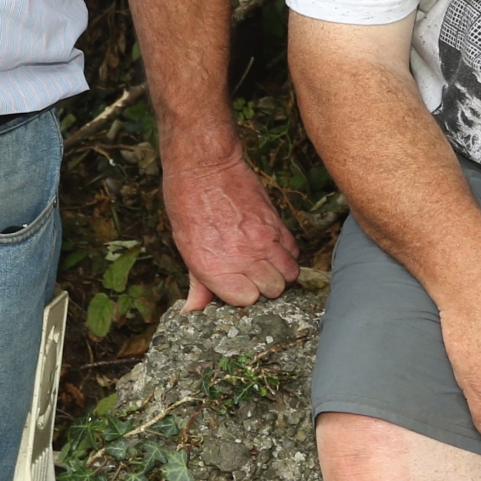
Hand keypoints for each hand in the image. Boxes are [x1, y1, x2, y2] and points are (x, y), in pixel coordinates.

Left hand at [163, 147, 300, 308]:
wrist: (205, 167)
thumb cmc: (188, 205)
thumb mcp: (187, 249)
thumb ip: (198, 285)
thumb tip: (192, 312)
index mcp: (215, 268)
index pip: (247, 300)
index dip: (242, 296)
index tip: (236, 287)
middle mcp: (243, 257)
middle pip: (273, 289)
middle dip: (264, 288)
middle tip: (252, 277)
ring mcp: (264, 239)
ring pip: (290, 273)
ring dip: (280, 273)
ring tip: (266, 266)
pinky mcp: (276, 223)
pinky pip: (293, 250)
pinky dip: (287, 254)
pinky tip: (272, 249)